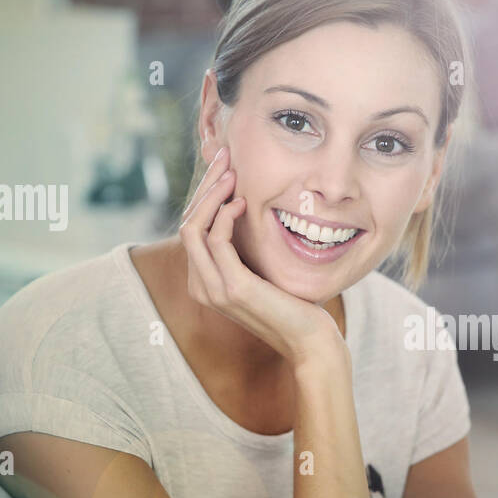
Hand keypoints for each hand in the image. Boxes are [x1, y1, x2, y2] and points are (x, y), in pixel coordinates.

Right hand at [178, 146, 344, 364]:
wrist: (308, 340)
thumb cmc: (292, 305)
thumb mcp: (260, 271)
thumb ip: (243, 250)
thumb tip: (240, 210)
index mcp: (203, 281)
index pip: (191, 228)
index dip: (204, 194)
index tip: (223, 168)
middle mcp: (201, 286)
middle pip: (188, 223)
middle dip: (205, 187)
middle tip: (224, 158)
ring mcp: (213, 289)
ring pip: (194, 227)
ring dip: (212, 195)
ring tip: (232, 173)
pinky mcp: (233, 288)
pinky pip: (216, 241)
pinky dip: (225, 216)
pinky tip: (241, 203)